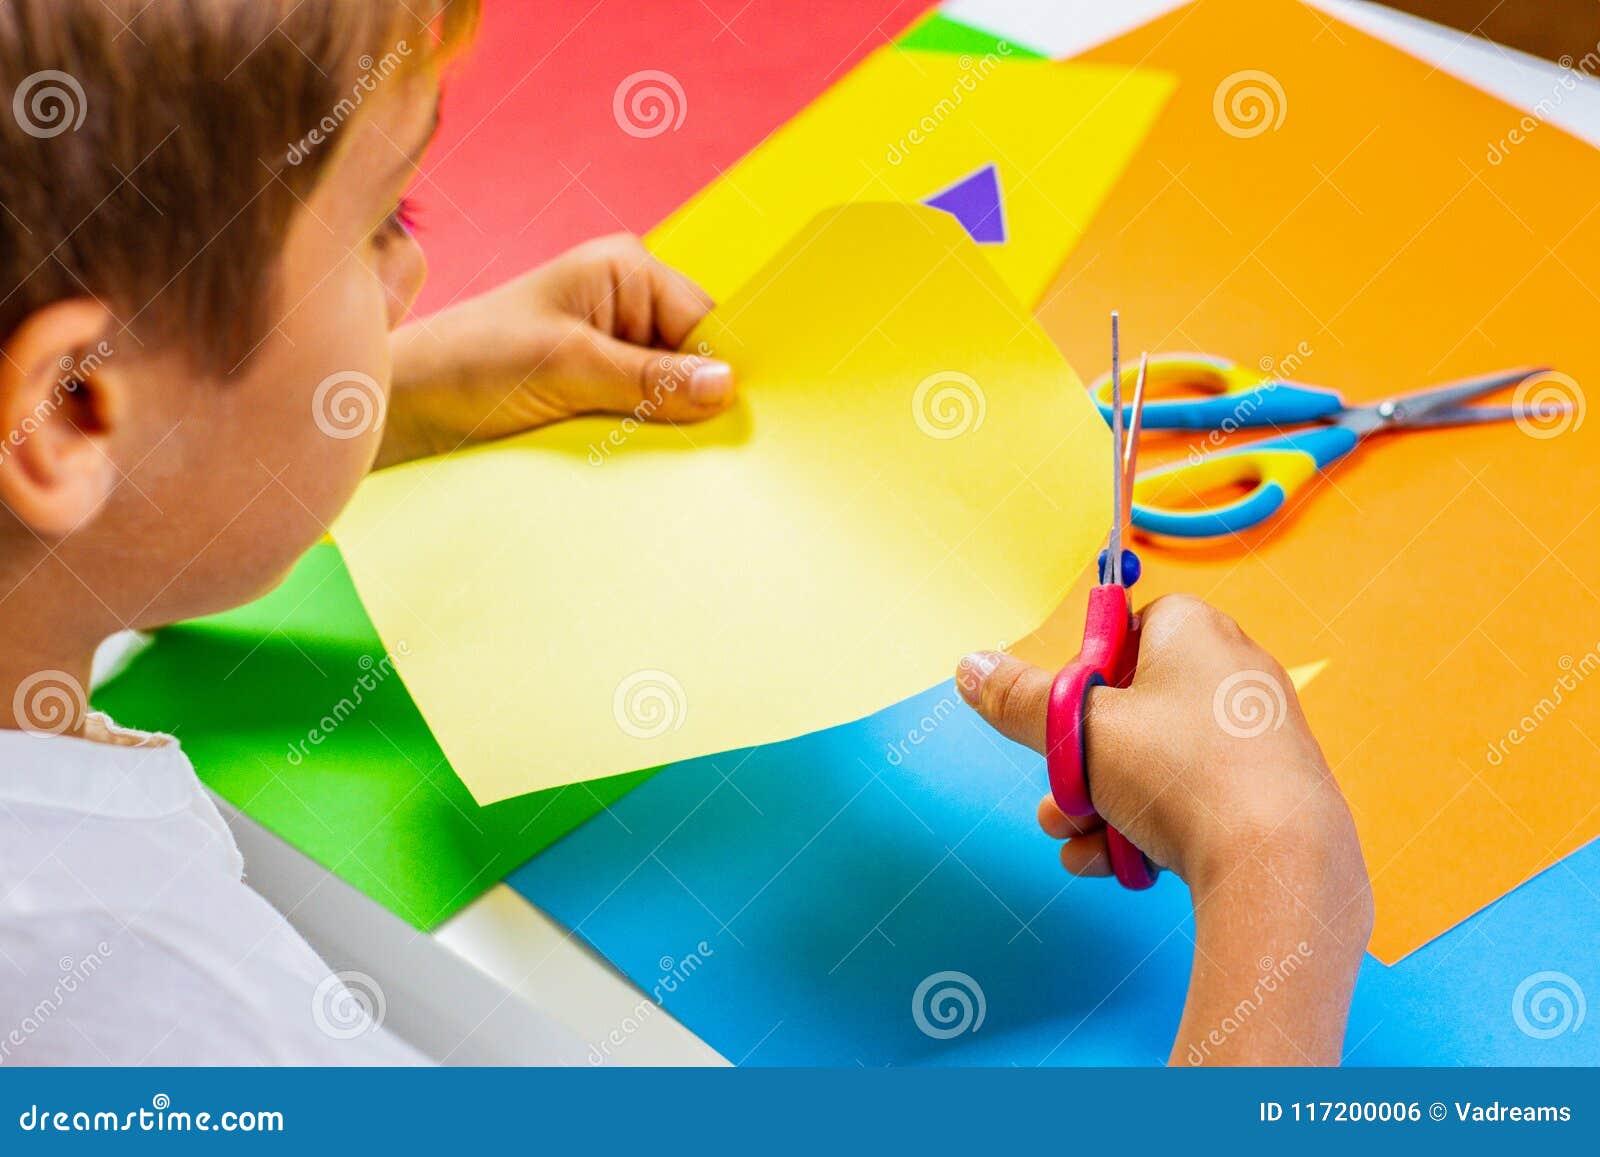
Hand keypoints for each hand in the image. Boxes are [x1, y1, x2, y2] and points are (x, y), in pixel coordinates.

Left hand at [378, 234, 734, 466]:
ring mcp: (615, 346)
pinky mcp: (600, 388)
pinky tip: (640, 460)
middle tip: (704, 449)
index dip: (723, 368)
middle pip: (696, 357)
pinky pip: (645, 415)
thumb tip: (726, 385)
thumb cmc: (469, 363)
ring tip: (661, 455)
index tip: (738, 418)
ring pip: (674, 392)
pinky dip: (645, 439)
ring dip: (668, 426)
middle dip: (697, 401)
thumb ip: (646, 378)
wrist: (402, 405)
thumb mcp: (564, 367)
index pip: (706, 320)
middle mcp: (627, 301)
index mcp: (626, 268)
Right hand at [958, 594, 1372, 1064]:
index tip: (1060, 716)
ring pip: (1151, 764)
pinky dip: (1146, 828)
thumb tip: (970, 666)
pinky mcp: (1265, 796)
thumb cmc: (1183, 774)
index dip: (1082, 674)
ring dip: (1100, 805)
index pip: (1125, 628)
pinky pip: (1189, 800)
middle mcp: (1231, 673)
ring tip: (1080, 841)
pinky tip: (1116, 862)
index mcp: (1195, 631)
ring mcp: (1253, 738)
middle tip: (1060, 798)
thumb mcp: (1080, 731)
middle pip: (1128, 707)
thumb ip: (1018, 699)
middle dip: (1078, 763)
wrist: (1278, 865)